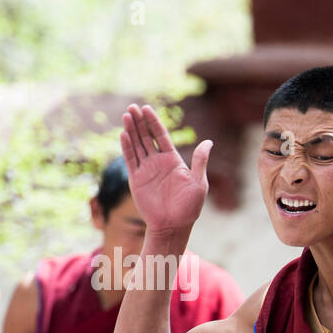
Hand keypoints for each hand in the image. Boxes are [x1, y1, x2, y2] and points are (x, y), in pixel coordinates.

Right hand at [119, 104, 211, 238]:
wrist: (174, 225)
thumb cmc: (190, 207)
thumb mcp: (199, 183)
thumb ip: (200, 161)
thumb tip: (209, 142)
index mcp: (173, 160)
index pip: (161, 136)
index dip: (154, 122)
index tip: (147, 108)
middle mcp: (158, 162)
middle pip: (146, 137)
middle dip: (140, 122)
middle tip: (133, 106)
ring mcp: (146, 169)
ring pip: (137, 145)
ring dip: (131, 130)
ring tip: (126, 115)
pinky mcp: (136, 179)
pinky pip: (130, 159)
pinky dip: (126, 147)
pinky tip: (123, 134)